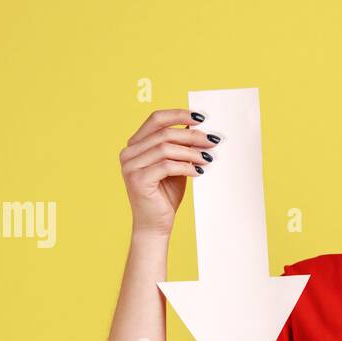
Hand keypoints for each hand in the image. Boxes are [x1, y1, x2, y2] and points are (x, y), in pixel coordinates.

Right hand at [118, 108, 219, 238]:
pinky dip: (186, 167)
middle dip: (192, 135)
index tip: (201, 118)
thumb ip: (180, 147)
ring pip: (166, 148)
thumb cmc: (165, 196)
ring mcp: (130, 166)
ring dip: (191, 152)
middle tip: (212, 140)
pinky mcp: (138, 180)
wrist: (154, 225)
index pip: (156, 119)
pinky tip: (199, 171)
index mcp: (135, 145)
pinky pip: (166, 166)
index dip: (178, 114)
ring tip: (208, 158)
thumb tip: (197, 128)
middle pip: (164, 133)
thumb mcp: (175, 166)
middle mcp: (129, 152)